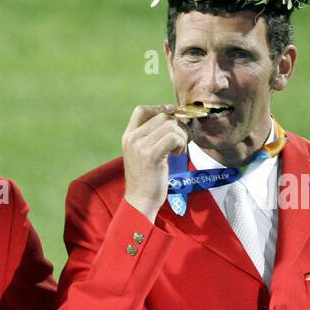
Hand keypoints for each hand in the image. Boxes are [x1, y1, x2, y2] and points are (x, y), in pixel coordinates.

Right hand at [121, 104, 189, 220]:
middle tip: (180, 141)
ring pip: (170, 125)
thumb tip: (173, 117)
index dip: (159, 109)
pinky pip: (173, 137)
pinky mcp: (151, 155)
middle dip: (177, 125)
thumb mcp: (143, 153)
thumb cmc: (146, 179)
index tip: (171, 120)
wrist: (140, 201)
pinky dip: (181, 143)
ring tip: (178, 150)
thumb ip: (151, 136)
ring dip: (181, 136)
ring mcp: (140, 146)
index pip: (141, 109)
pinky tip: (178, 154)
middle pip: (162, 115)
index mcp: (128, 136)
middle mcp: (132, 138)